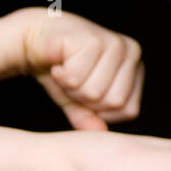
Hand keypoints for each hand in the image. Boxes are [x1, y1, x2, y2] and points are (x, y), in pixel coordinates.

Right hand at [19, 9, 143, 130]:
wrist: (34, 37)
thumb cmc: (61, 68)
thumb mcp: (78, 100)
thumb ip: (91, 118)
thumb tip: (100, 134)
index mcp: (136, 67)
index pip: (129, 111)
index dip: (101, 110)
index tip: (84, 90)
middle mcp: (132, 52)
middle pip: (114, 102)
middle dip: (85, 99)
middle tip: (72, 77)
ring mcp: (115, 44)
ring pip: (95, 92)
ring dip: (71, 87)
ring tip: (65, 69)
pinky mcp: (93, 40)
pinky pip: (77, 78)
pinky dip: (60, 75)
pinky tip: (58, 60)